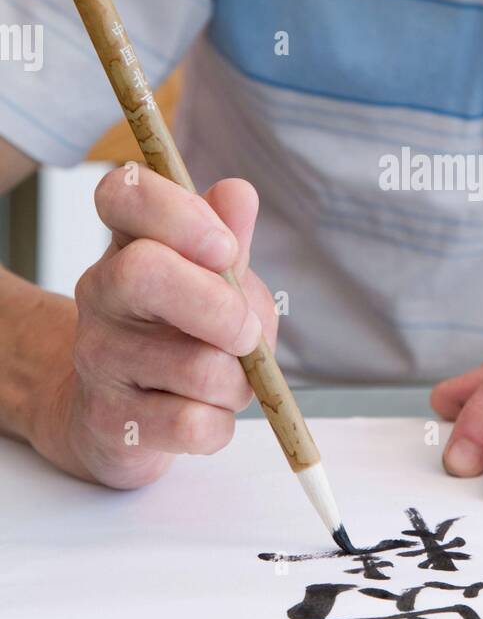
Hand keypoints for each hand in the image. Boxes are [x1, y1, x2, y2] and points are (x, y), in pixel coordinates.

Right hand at [31, 168, 277, 489]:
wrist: (120, 416)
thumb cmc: (177, 334)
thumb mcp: (211, 278)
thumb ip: (230, 238)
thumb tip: (237, 195)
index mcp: (128, 243)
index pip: (124, 194)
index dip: (180, 212)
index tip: (225, 248)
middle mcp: (101, 292)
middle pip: (145, 273)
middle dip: (222, 308)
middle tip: (248, 333)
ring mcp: (99, 358)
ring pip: (196, 366)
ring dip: (237, 381)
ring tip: (226, 380)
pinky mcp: (112, 422)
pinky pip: (194, 424)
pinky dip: (221, 424)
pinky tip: (205, 414)